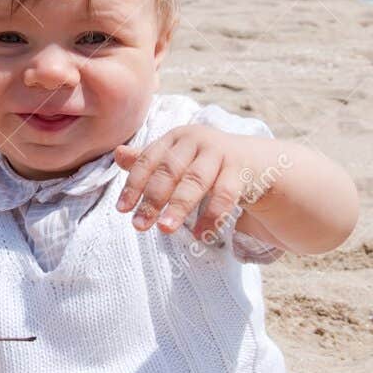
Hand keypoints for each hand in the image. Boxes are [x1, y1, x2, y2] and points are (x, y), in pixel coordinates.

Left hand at [115, 126, 262, 242]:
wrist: (255, 162)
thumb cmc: (206, 163)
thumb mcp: (178, 159)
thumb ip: (149, 160)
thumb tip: (117, 153)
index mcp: (176, 138)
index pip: (149, 161)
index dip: (134, 185)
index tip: (122, 210)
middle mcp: (197, 140)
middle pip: (170, 170)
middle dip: (153, 199)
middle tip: (139, 225)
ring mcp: (220, 153)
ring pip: (195, 181)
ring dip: (179, 206)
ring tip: (165, 228)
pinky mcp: (241, 169)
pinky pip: (224, 194)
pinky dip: (212, 215)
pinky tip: (200, 234)